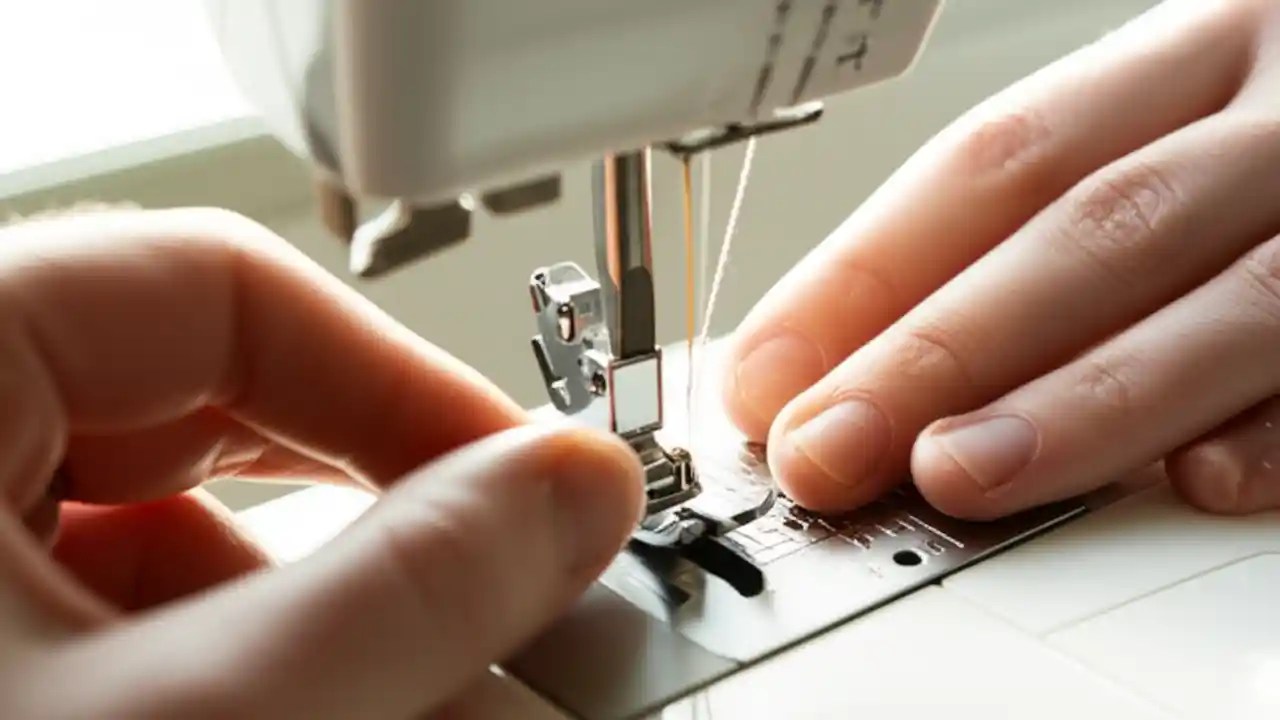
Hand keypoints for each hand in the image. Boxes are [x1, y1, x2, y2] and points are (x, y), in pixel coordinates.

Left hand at [0, 208, 641, 717]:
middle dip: (375, 516)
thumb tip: (575, 489)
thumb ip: (404, 589)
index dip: (404, 380)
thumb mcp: (191, 712)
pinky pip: (125, 602)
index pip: (223, 285)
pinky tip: (326, 702)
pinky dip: (243, 658)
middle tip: (491, 594)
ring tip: (428, 691)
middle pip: (211, 406)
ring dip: (322, 613)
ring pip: (178, 522)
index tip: (529, 481)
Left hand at [722, 0, 1279, 519]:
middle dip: (942, 350)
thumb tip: (855, 355)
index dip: (869, 271)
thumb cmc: (1265, 138)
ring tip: (962, 476)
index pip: (993, 162)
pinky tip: (1202, 480)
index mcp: (1190, 56)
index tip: (770, 371)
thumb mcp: (1159, 135)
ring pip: (1228, 301)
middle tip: (828, 446)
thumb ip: (1030, 232)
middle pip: (1087, 229)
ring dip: (1082, 401)